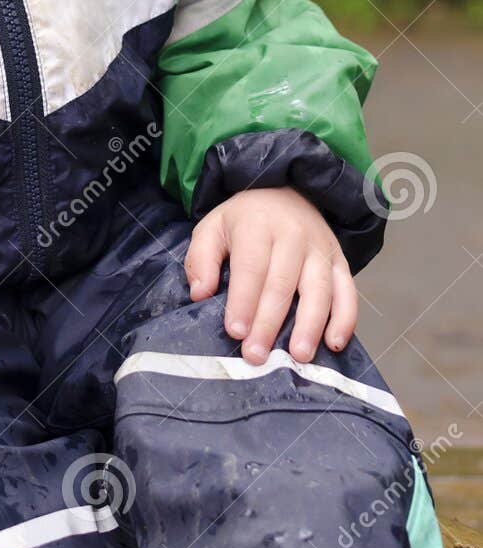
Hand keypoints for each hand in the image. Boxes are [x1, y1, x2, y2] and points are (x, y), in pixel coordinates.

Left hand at [184, 185, 357, 365]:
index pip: (251, 268)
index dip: (243, 301)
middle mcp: (293, 236)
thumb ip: (201, 259)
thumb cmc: (244, 220)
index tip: (235, 331)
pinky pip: (347, 291)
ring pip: (319, 290)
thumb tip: (200, 293)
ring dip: (310, 326)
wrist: (284, 192)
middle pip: (282, 284)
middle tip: (257, 355)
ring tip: (299, 355)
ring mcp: (320, 249)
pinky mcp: (339, 260)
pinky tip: (334, 342)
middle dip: (269, 323)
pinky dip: (345, 318)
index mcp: (257, 225)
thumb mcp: (212, 228)